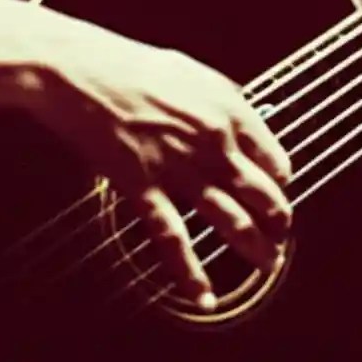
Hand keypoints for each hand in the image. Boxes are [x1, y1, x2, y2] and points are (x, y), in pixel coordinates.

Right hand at [18, 12, 292, 309]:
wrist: (80, 70)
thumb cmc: (133, 67)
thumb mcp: (194, 73)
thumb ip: (225, 102)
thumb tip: (245, 124)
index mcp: (230, 111)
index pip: (276, 159)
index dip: (280, 182)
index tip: (278, 193)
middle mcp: (214, 143)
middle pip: (263, 195)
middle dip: (279, 223)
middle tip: (282, 238)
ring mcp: (180, 168)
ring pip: (232, 220)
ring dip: (255, 248)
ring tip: (267, 265)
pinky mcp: (143, 187)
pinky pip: (173, 238)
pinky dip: (190, 272)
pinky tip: (203, 295)